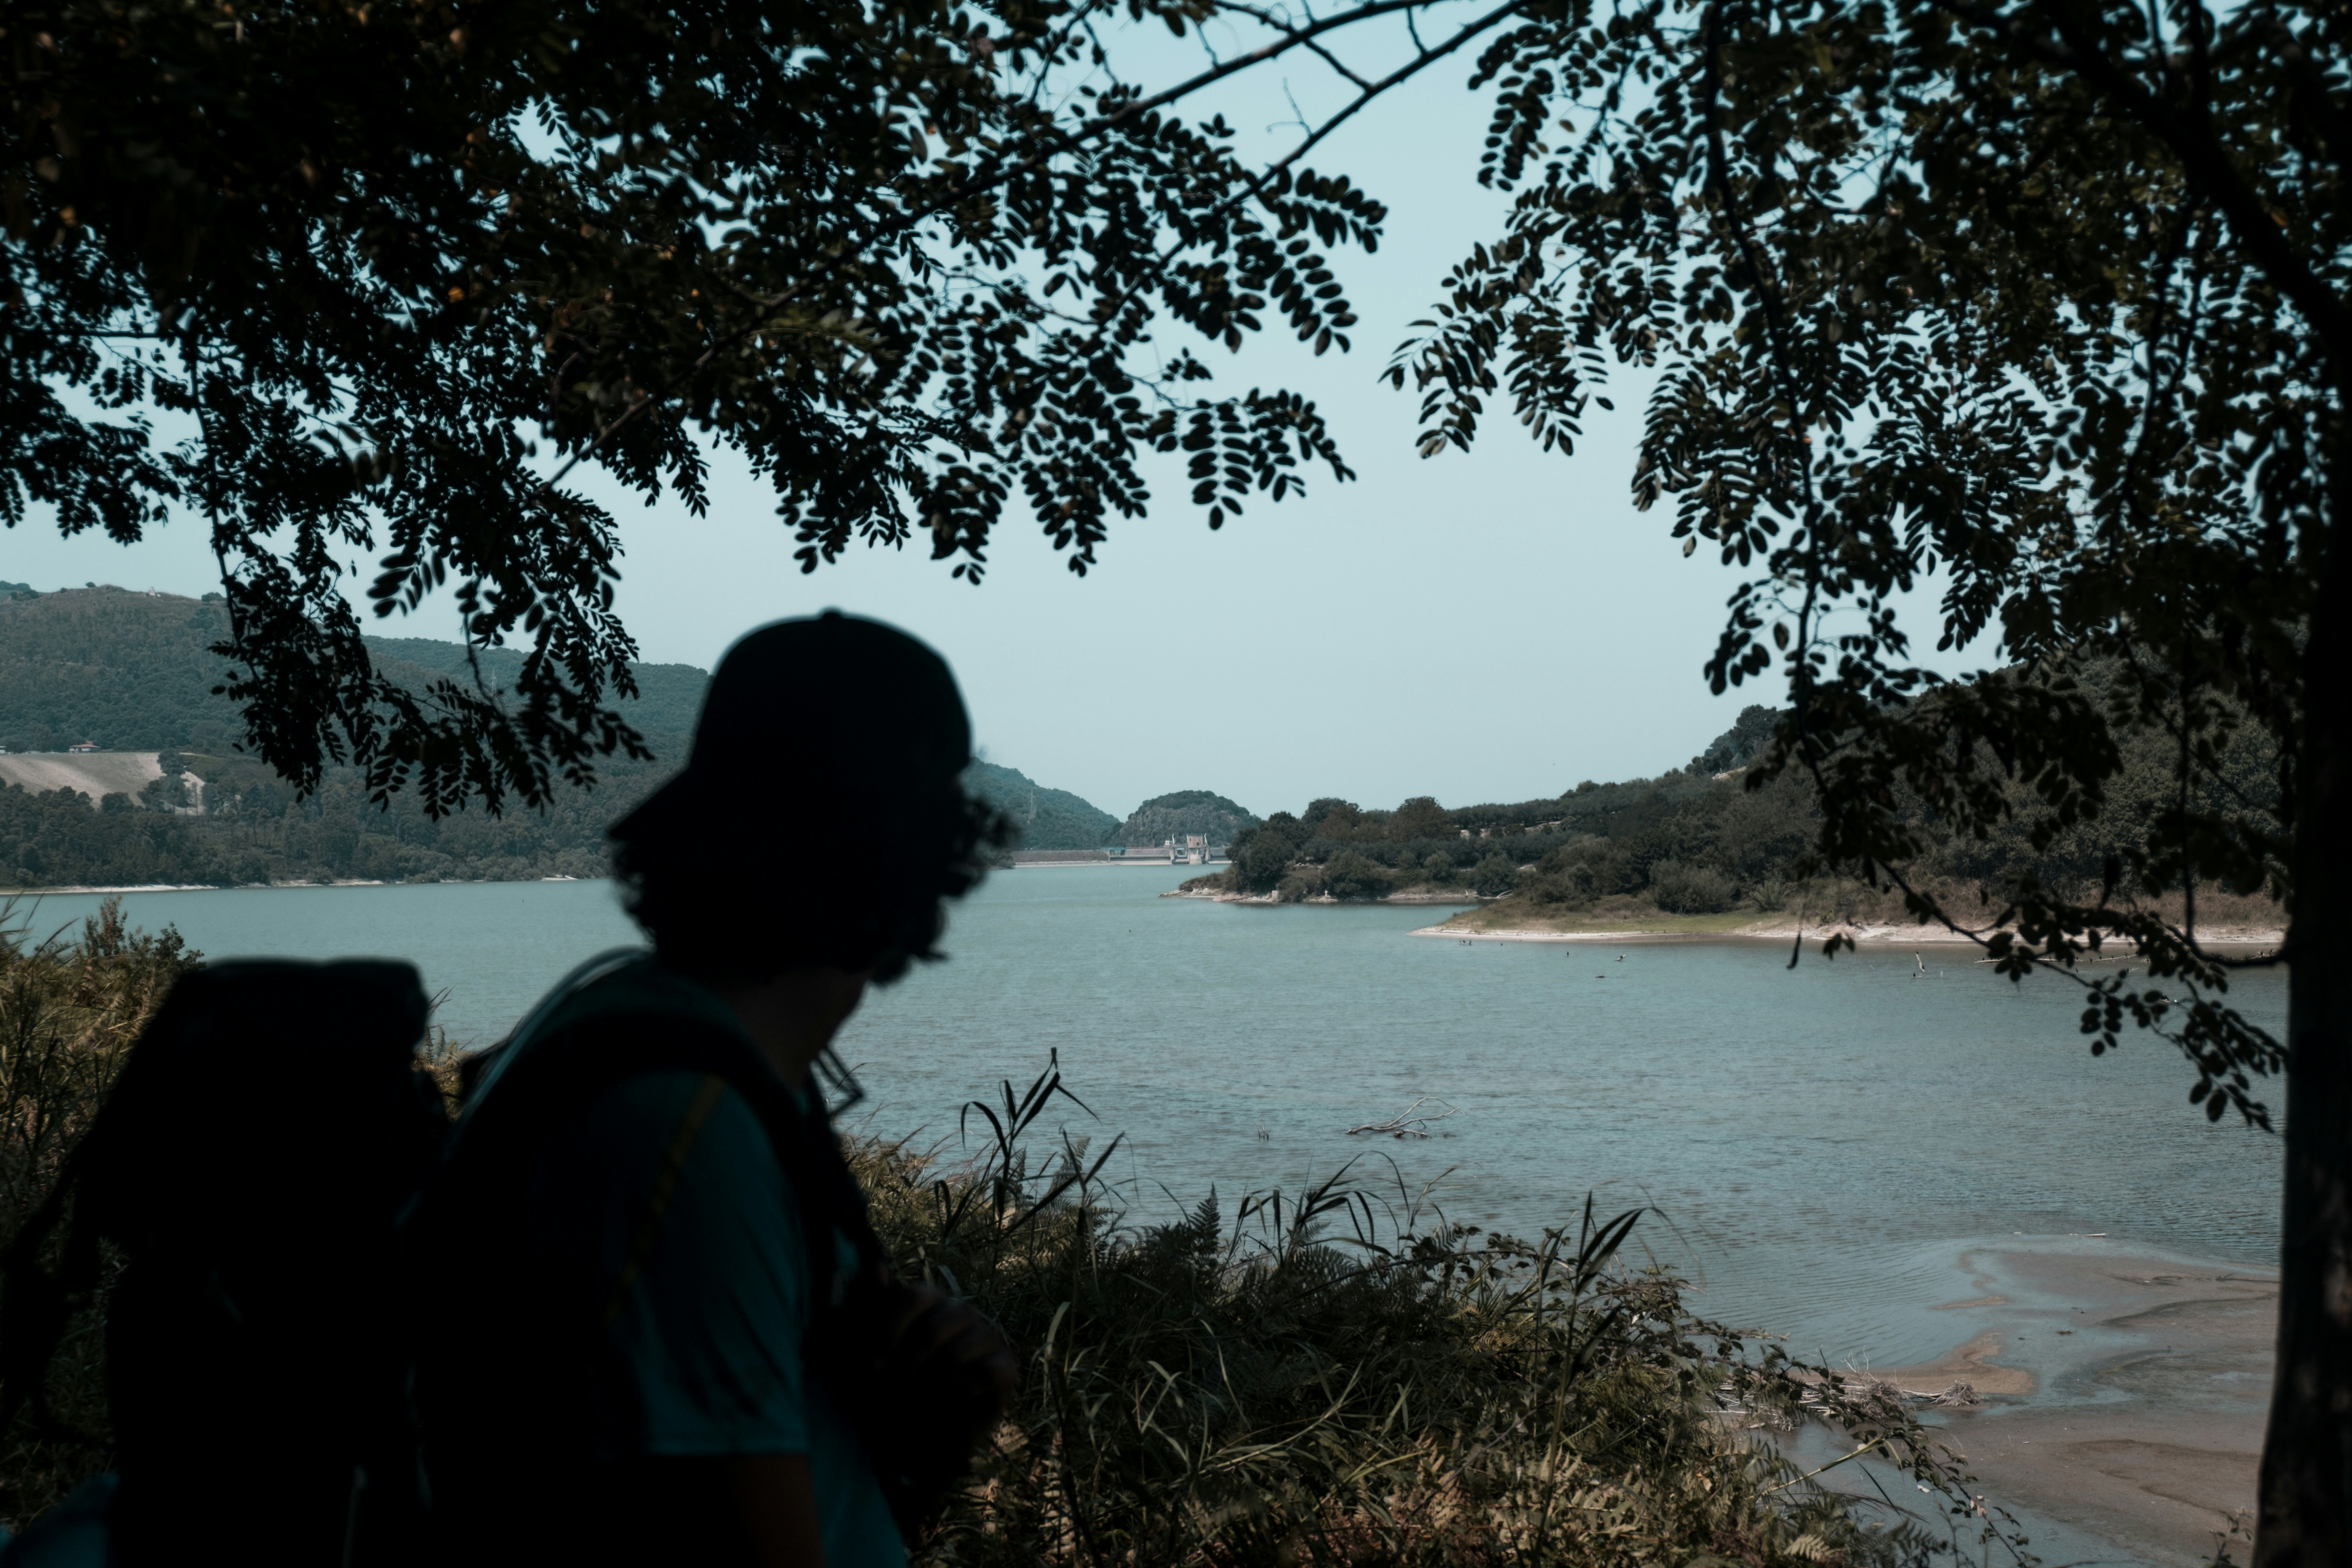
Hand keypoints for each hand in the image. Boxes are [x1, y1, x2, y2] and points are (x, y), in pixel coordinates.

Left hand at [875, 1281, 1019, 1435]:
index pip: (913, 1296)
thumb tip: (878, 1268)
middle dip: (904, 1369)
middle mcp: (961, 1313)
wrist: (918, 1436)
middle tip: (885, 1398)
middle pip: (933, 1328)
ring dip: (925, 1388)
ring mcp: (987, 1337)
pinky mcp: (1006, 1368)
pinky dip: (957, 1394)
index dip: (889, 1332)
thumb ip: (869, 1309)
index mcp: (931, 1302)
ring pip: (956, 1353)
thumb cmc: (891, 1388)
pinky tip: (941, 1406)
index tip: (871, 1368)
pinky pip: (985, 1374)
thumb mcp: (868, 1350)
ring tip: (908, 1408)